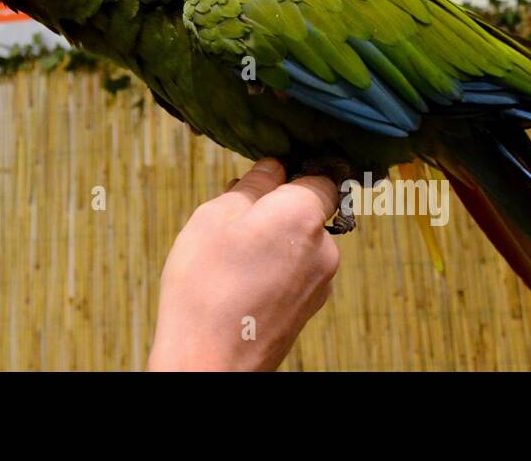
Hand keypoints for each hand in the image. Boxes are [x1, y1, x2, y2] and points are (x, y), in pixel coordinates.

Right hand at [146, 157, 340, 370]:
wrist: (209, 361)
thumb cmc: (206, 284)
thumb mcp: (215, 217)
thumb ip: (251, 186)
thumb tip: (273, 169)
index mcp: (304, 215)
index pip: (321, 176)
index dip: (291, 173)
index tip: (260, 181)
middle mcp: (324, 247)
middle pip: (308, 211)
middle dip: (275, 210)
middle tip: (231, 223)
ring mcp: (320, 283)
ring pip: (300, 243)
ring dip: (273, 241)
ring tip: (230, 259)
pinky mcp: (309, 310)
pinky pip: (296, 273)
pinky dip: (274, 270)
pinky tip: (240, 284)